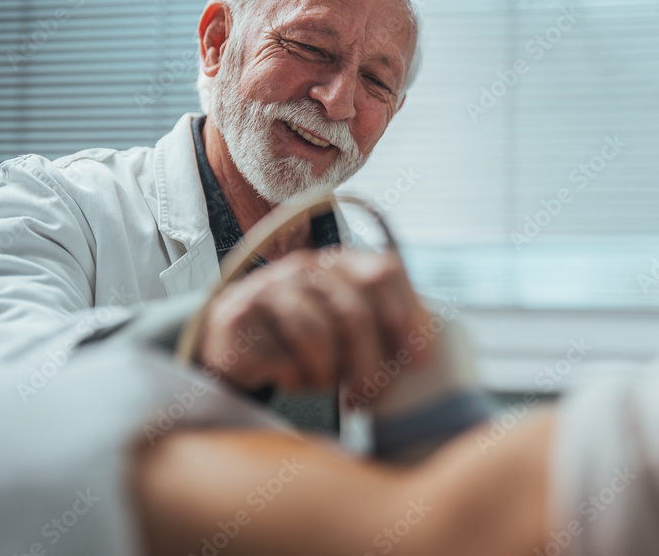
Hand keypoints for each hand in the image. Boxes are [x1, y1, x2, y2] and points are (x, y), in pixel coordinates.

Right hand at [194, 249, 432, 394]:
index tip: (419, 361)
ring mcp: (267, 289)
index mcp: (337, 261)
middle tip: (368, 396)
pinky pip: (283, 360)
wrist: (229, 340)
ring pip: (317, 337)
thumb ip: (382, 320)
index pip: (385, 272)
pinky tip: (293, 379)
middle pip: (354, 312)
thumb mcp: (343, 318)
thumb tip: (430, 352)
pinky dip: (295, 380)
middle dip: (369, 364)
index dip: (409, 316)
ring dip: (327, 373)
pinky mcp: (238, 321)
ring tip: (323, 383)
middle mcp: (303, 267)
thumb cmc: (301, 335)